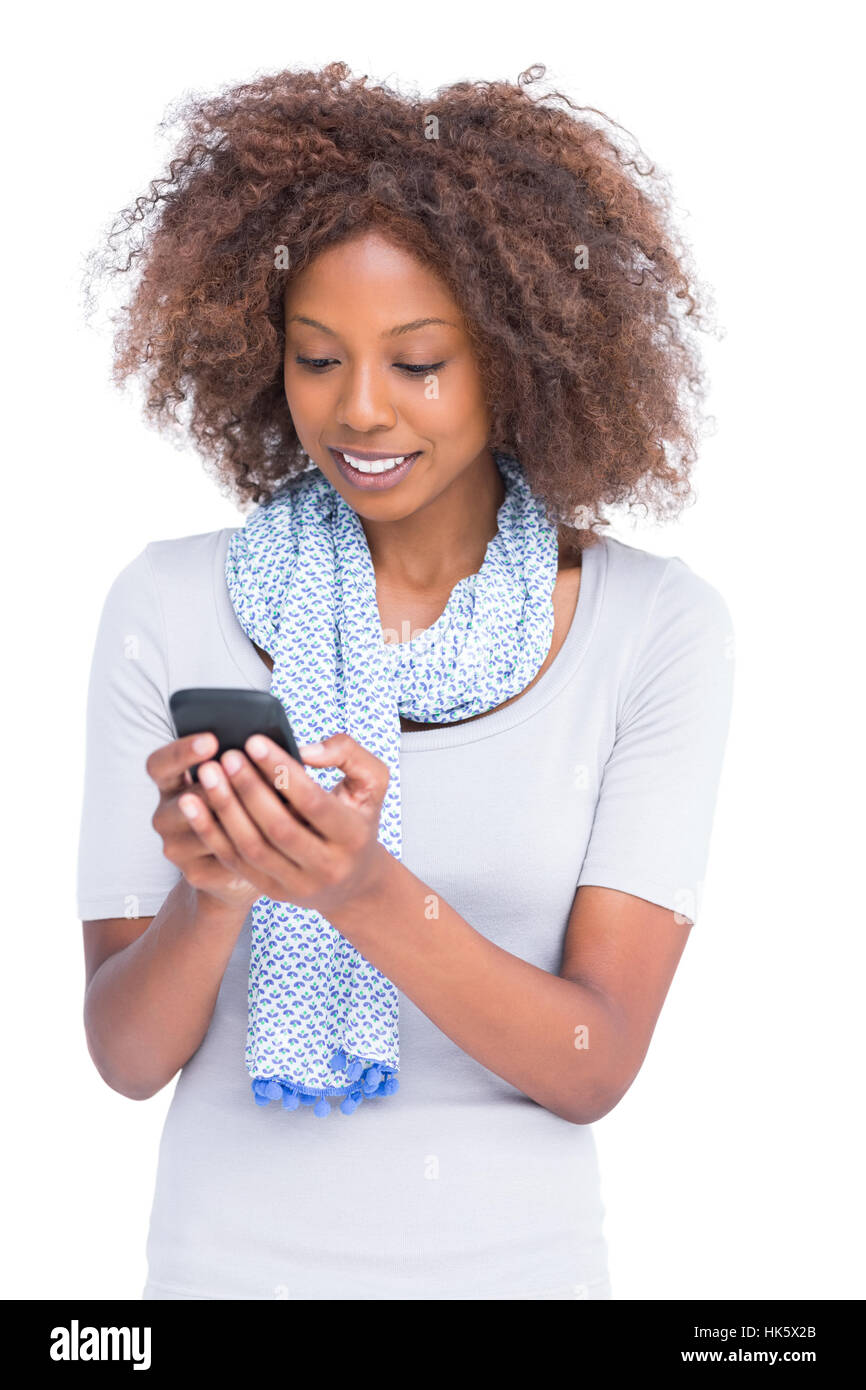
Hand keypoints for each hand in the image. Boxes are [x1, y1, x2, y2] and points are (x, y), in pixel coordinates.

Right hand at [146, 731, 260, 914]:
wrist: (243, 865)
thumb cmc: (243, 809)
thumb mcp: (237, 782)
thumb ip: (247, 765)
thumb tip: (275, 748)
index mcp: (170, 785)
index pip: (160, 764)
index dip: (181, 752)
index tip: (212, 741)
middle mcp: (165, 816)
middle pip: (183, 801)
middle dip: (217, 788)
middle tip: (241, 773)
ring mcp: (176, 848)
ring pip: (207, 831)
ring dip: (241, 818)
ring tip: (274, 802)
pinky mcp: (195, 874)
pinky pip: (225, 857)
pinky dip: (251, 844)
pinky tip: (275, 832)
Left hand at [174, 732, 391, 919]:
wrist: (354, 881)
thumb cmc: (359, 820)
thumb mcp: (371, 784)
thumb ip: (348, 754)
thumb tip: (305, 750)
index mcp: (354, 836)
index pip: (314, 802)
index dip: (282, 772)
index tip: (254, 742)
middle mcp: (327, 866)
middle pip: (280, 828)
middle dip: (249, 790)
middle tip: (227, 757)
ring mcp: (298, 884)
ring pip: (253, 848)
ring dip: (225, 810)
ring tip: (207, 774)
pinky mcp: (273, 892)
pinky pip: (235, 862)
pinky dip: (211, 832)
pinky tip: (192, 805)